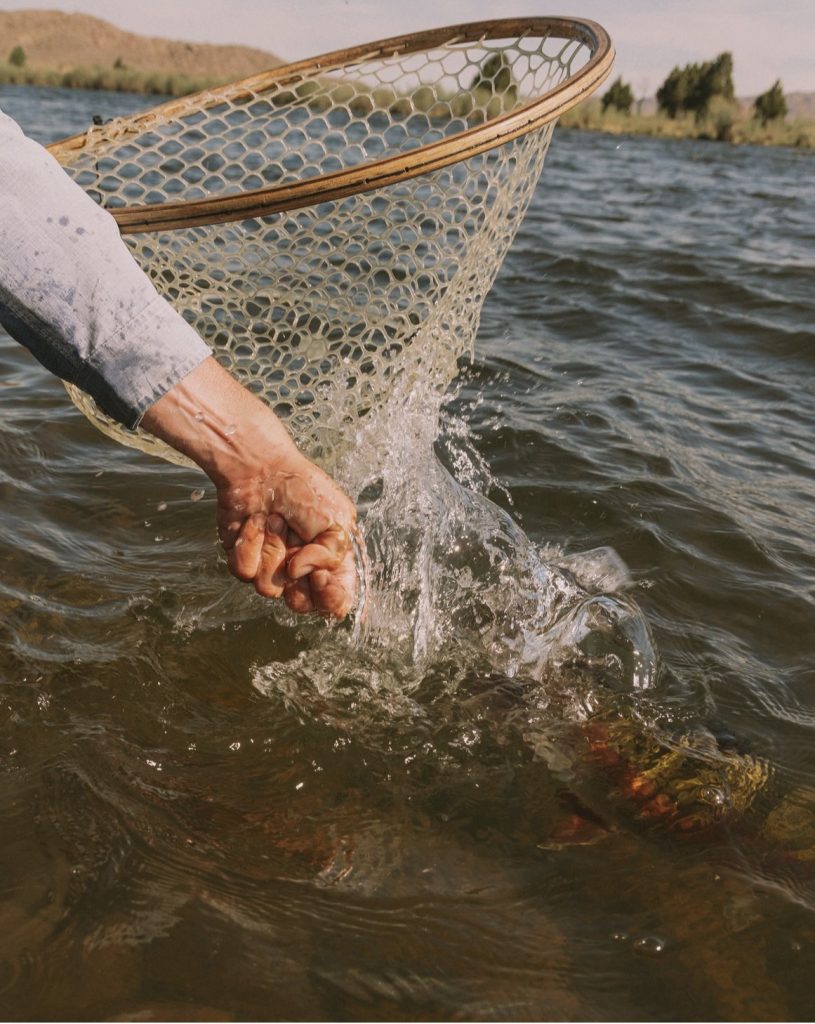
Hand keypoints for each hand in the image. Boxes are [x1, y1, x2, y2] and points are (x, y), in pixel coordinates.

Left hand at [140, 358, 356, 617]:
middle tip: (296, 556)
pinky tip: (254, 525)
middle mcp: (300, 568)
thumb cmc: (302, 489)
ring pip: (269, 589)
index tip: (322, 580)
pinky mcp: (243, 556)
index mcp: (328, 559)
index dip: (330, 597)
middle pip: (301, 604)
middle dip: (297, 585)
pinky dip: (249, 547)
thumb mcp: (336, 520)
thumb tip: (298, 573)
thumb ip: (331, 556)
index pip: (335, 598)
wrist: (259, 468)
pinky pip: (244, 572)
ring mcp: (270, 564)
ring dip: (271, 555)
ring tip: (274, 525)